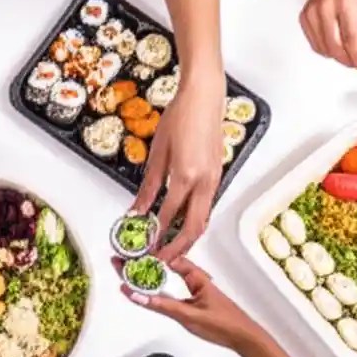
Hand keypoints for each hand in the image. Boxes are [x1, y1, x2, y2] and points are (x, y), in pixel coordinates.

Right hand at [116, 257, 255, 347]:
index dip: (146, 255)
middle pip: (164, 266)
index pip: (166, 258)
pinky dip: (158, 286)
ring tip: (127, 272)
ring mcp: (194, 289)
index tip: (125, 254)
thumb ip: (161, 305)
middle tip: (119, 262)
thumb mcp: (188, 315)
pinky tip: (148, 288)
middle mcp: (194, 278)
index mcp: (195, 276)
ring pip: (167, 277)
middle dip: (142, 264)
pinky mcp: (194, 300)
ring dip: (149, 275)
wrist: (244, 338)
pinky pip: (172, 288)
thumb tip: (134, 294)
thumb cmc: (220, 324)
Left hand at [134, 74, 223, 259]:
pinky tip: (183, 224)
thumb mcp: (158, 152)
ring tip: (171, 248)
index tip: (144, 247)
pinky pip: (207, 206)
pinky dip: (196, 220)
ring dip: (188, 237)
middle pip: (193, 228)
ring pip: (204, 219)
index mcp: (186, 176)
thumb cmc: (180, 117)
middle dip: (177, 248)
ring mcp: (215, 179)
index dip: (156, 235)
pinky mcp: (218, 175)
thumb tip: (138, 209)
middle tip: (160, 259)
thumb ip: (149, 185)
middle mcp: (204, 182)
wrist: (204, 97)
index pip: (169, 215)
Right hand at [300, 0, 356, 77]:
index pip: (352, 39)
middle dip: (349, 61)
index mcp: (347, 2)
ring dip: (337, 56)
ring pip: (323, 48)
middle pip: (335, 47)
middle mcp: (327, 7)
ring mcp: (314, 12)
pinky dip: (325, 50)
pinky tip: (335, 46)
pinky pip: (314, 43)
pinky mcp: (305, 16)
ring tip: (348, 54)